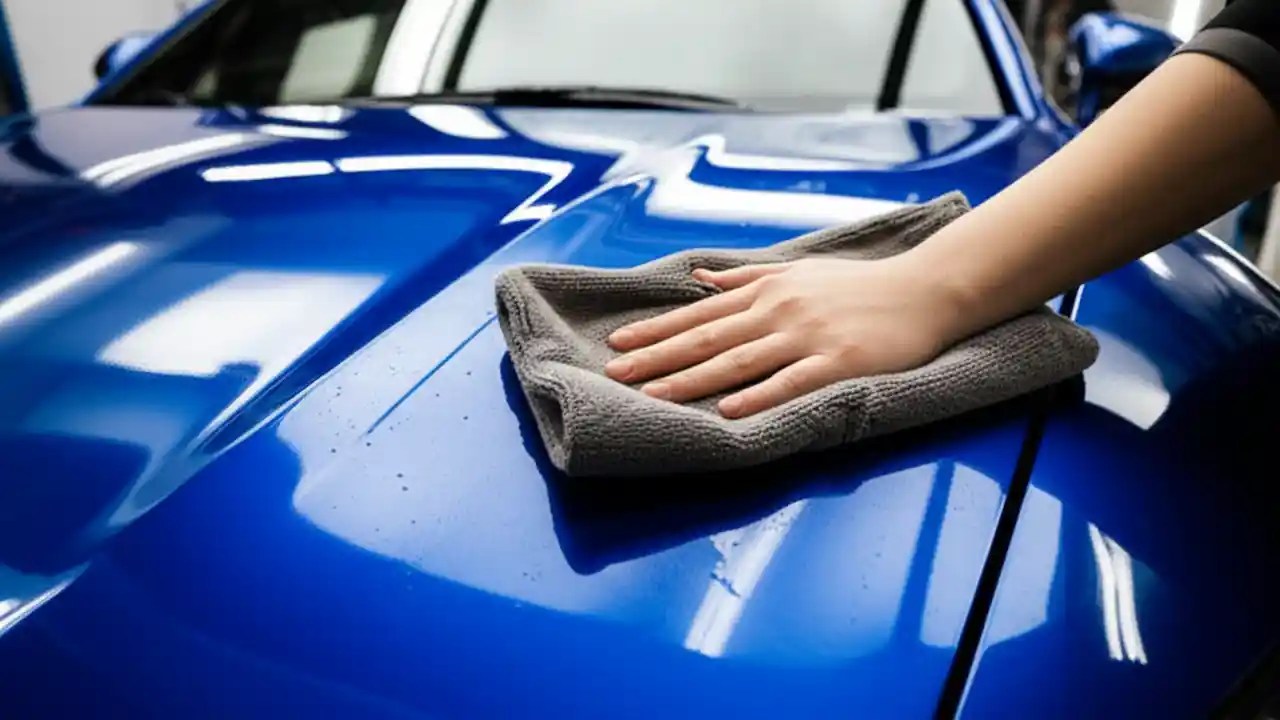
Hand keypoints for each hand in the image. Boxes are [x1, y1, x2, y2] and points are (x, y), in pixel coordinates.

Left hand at [604, 256, 964, 417]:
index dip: (657, 330)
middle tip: (616, 374)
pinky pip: (790, 381)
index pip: (699, 313)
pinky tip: (726, 409)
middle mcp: (779, 311)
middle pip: (708, 337)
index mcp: (767, 291)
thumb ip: (747, 276)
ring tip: (654, 395)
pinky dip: (757, 395)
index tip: (618, 344)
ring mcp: (808, 336)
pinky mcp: (838, 362)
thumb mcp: (798, 271)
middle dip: (658, 357)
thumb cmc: (858, 285)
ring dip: (692, 379)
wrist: (925, 290)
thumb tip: (700, 276)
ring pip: (738, 360)